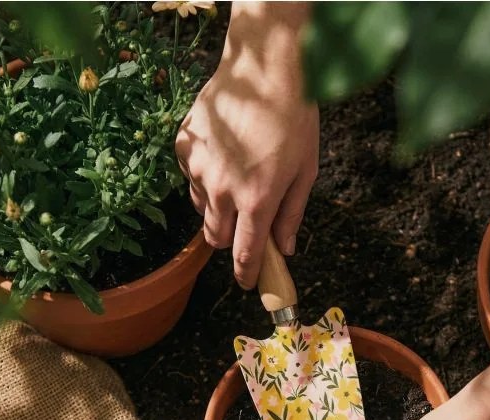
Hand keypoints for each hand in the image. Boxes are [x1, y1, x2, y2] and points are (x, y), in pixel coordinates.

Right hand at [175, 2, 318, 287]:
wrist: (264, 66)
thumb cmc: (294, 118)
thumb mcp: (305, 172)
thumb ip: (291, 216)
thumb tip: (286, 250)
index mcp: (257, 200)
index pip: (245, 255)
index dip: (247, 274)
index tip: (249, 283)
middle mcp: (222, 190)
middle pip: (216, 239)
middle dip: (231, 238)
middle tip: (246, 221)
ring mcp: (198, 169)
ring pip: (203, 209)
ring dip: (218, 205)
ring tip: (239, 173)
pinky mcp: (184, 149)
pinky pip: (192, 178)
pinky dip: (206, 175)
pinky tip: (225, 152)